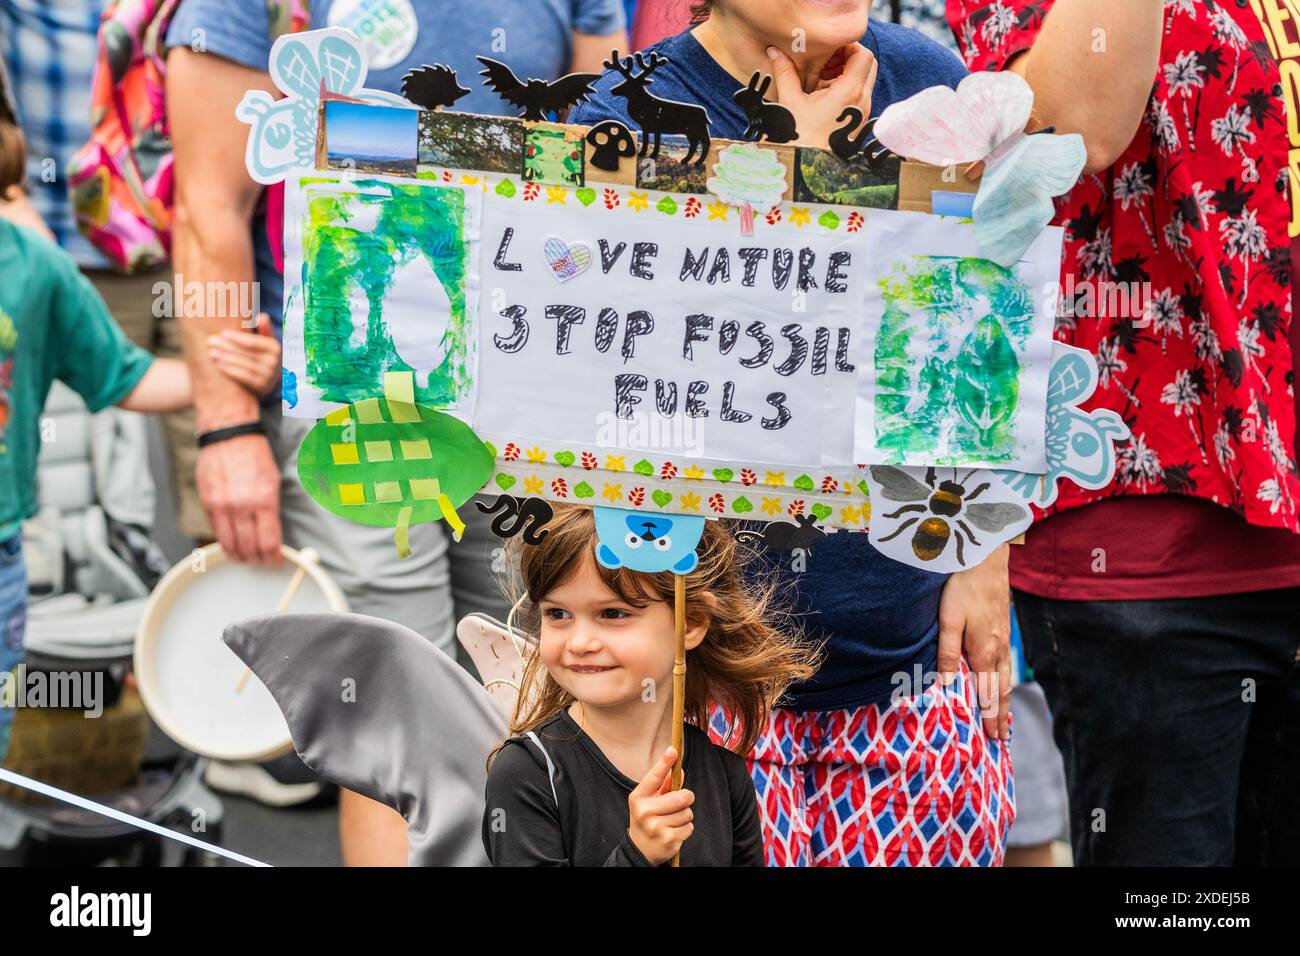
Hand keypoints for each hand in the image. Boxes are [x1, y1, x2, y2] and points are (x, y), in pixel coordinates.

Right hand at [196, 432, 282, 564]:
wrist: (228, 434)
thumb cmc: (254, 455)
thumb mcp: (274, 481)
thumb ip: (272, 510)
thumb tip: (273, 535)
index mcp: (263, 500)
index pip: (268, 542)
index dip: (274, 557)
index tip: (277, 560)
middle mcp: (240, 506)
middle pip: (248, 548)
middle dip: (258, 559)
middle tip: (263, 560)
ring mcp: (220, 506)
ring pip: (228, 545)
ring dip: (239, 555)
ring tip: (247, 556)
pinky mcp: (206, 503)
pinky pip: (215, 531)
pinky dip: (224, 540)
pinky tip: (232, 541)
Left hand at [207, 313, 280, 396]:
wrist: (272, 380)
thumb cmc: (264, 355)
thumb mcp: (267, 342)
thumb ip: (265, 329)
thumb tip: (263, 316)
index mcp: (275, 348)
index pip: (253, 342)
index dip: (237, 338)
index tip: (222, 333)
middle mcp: (274, 362)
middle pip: (246, 353)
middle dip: (227, 346)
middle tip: (210, 341)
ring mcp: (269, 376)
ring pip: (243, 365)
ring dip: (225, 358)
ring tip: (211, 352)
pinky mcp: (262, 387)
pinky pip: (243, 377)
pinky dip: (230, 370)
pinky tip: (218, 364)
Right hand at [627, 746, 693, 864]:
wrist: (640, 849)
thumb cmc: (647, 818)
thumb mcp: (649, 800)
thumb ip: (664, 785)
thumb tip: (679, 770)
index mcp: (638, 797)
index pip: (654, 777)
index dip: (664, 762)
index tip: (673, 750)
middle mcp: (645, 811)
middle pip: (681, 797)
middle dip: (687, 798)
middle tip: (682, 801)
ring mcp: (656, 827)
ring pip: (687, 813)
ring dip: (685, 816)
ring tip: (672, 820)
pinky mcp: (668, 840)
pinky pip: (689, 827)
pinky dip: (686, 828)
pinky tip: (674, 831)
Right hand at [765, 42, 877, 149]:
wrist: (808, 169)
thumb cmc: (800, 138)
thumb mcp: (789, 102)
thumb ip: (785, 72)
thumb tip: (774, 52)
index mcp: (849, 92)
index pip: (863, 54)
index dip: (847, 47)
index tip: (827, 52)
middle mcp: (861, 101)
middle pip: (867, 64)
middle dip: (848, 57)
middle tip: (824, 63)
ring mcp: (862, 112)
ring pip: (864, 79)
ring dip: (846, 73)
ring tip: (821, 81)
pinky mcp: (858, 121)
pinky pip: (859, 95)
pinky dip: (845, 88)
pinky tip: (823, 96)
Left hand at [937, 544, 1010, 740]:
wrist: (986, 558)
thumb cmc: (962, 587)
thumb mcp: (948, 619)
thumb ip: (948, 651)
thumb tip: (950, 684)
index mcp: (984, 650)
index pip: (988, 692)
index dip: (989, 716)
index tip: (992, 738)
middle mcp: (998, 648)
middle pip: (1000, 689)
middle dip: (1000, 714)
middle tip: (1001, 738)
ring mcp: (1003, 637)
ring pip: (1005, 676)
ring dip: (1004, 699)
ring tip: (1004, 718)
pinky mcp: (1003, 626)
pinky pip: (1006, 662)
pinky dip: (1005, 680)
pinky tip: (1001, 681)